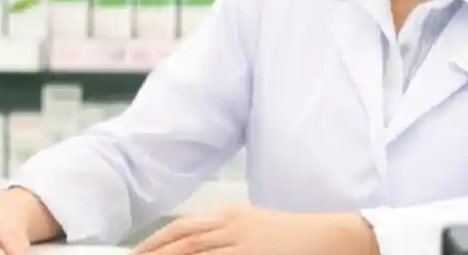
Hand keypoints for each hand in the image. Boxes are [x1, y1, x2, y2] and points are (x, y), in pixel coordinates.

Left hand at [132, 206, 376, 254]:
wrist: (331, 236)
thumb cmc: (293, 238)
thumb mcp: (255, 230)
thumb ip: (227, 239)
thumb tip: (198, 248)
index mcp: (230, 216)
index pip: (183, 228)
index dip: (156, 242)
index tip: (136, 254)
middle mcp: (232, 226)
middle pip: (183, 240)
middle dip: (155, 253)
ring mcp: (244, 243)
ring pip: (196, 252)